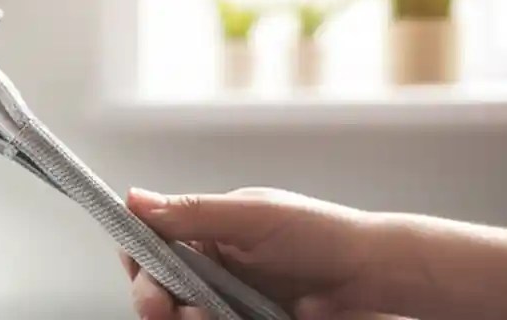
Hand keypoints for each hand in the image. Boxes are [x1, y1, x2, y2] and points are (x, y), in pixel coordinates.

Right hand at [118, 187, 402, 319]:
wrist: (374, 278)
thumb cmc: (320, 234)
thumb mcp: (251, 216)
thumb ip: (192, 213)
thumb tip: (132, 199)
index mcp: (206, 232)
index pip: (150, 243)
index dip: (137, 258)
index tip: (140, 271)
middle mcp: (210, 268)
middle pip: (156, 287)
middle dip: (151, 299)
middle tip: (161, 309)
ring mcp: (227, 302)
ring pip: (180, 315)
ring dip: (178, 318)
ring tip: (200, 319)